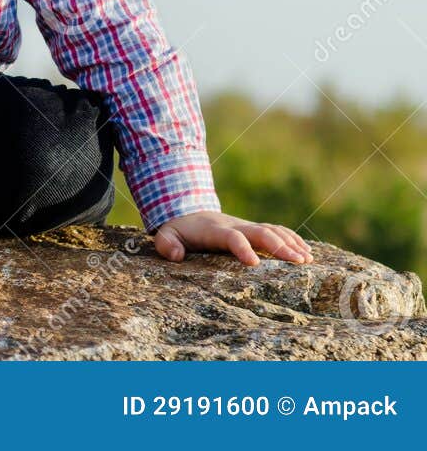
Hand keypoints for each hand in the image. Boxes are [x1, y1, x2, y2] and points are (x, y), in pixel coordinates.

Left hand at [152, 210, 311, 264]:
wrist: (188, 211)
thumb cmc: (179, 230)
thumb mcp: (166, 235)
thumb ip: (166, 245)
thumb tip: (176, 256)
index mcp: (215, 230)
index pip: (232, 237)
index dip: (243, 248)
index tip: (254, 263)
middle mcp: (235, 226)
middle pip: (261, 232)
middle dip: (279, 246)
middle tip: (299, 262)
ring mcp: (247, 226)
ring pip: (273, 230)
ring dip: (291, 243)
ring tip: (308, 260)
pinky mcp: (254, 230)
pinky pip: (277, 231)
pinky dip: (293, 240)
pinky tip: (307, 253)